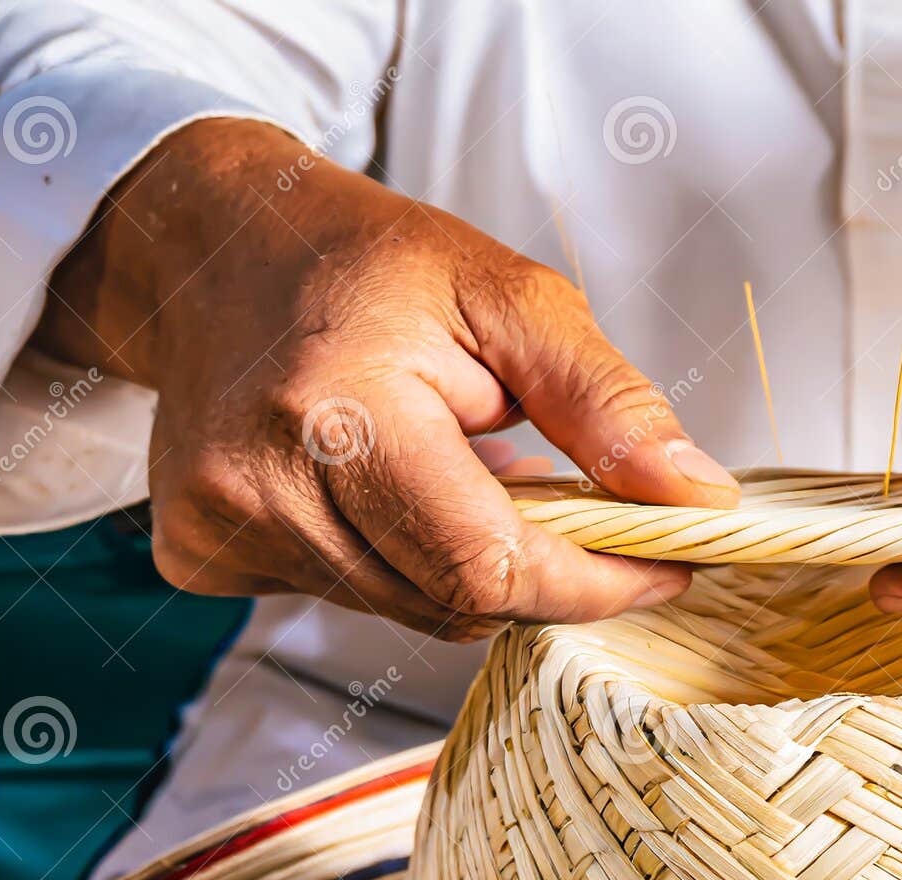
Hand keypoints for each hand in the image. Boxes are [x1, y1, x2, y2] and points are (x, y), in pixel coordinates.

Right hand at [35, 118, 737, 639]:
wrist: (220, 249)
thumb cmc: (369, 263)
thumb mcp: (510, 296)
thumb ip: (607, 402)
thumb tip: (697, 498)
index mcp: (338, 405)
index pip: (488, 563)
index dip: (593, 584)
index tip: (664, 567)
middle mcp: (260, 480)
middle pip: (452, 602)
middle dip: (540, 571)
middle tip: (575, 508)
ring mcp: (221, 524)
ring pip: (409, 609)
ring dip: (467, 561)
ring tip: (467, 468)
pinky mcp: (204, 551)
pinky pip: (353, 597)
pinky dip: (401, 559)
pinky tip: (393, 487)